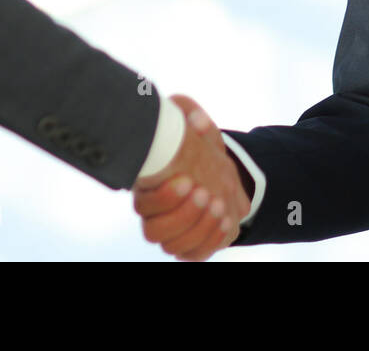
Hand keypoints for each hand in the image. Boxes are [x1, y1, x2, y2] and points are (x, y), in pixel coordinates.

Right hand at [132, 94, 249, 260]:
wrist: (220, 171)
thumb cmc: (197, 145)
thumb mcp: (194, 124)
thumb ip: (190, 114)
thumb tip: (196, 120)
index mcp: (148, 188)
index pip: (143, 205)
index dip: (162, 198)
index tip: (187, 179)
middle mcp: (155, 215)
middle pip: (154, 232)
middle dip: (181, 215)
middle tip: (205, 192)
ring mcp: (173, 232)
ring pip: (174, 246)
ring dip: (198, 228)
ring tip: (218, 205)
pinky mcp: (192, 244)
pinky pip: (195, 254)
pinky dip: (210, 241)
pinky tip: (225, 221)